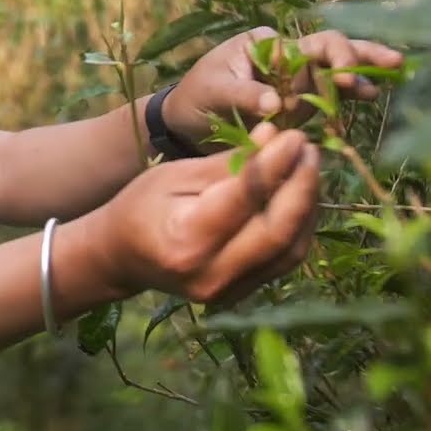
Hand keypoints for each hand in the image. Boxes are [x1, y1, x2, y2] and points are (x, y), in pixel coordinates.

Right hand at [87, 123, 319, 304]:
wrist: (121, 257)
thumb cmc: (141, 206)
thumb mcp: (175, 174)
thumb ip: (228, 162)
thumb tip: (275, 136)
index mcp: (186, 239)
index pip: (245, 198)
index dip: (276, 164)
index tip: (295, 135)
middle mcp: (211, 274)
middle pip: (278, 230)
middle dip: (302, 186)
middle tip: (310, 149)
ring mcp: (228, 291)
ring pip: (290, 249)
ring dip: (307, 206)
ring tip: (307, 168)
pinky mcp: (241, 295)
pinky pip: (283, 260)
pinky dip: (297, 226)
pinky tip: (297, 197)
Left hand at [163, 27, 403, 148]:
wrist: (184, 124)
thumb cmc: (195, 98)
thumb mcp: (214, 91)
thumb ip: (245, 94)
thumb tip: (277, 104)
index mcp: (266, 45)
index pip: (309, 44)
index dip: (333, 57)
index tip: (344, 78)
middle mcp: (286, 58)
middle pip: (331, 50)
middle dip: (361, 54)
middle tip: (394, 62)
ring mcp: (294, 82)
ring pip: (334, 72)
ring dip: (361, 75)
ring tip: (392, 77)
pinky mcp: (297, 106)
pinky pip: (326, 99)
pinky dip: (346, 98)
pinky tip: (368, 99)